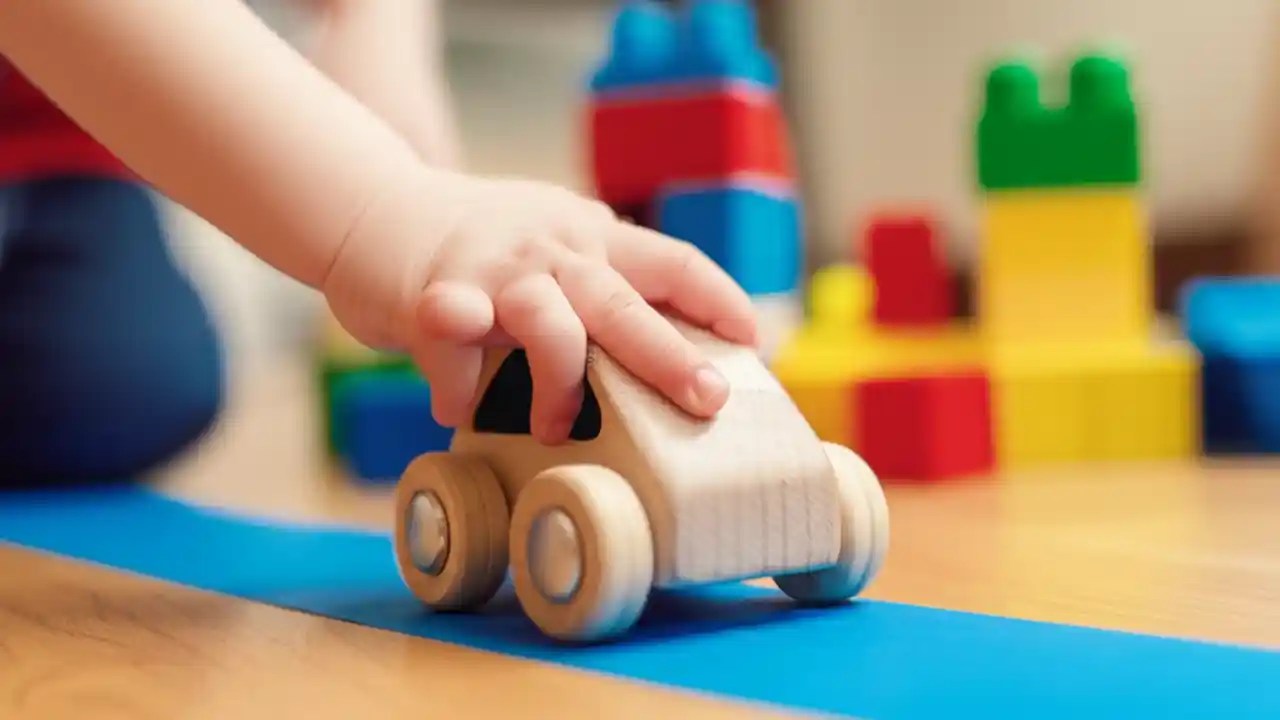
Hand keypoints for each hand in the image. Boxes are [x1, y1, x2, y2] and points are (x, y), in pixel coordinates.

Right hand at [322, 170, 758, 444]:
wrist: (373, 210)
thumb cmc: (478, 247)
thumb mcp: (555, 241)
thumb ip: (604, 280)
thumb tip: (674, 342)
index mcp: (590, 238)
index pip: (671, 261)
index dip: (716, 299)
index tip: (753, 340)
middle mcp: (551, 250)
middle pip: (623, 303)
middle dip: (670, 355)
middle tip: (708, 400)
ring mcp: (494, 272)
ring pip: (549, 326)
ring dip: (560, 385)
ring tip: (556, 429)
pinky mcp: (433, 298)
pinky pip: (455, 349)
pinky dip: (459, 389)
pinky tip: (456, 409)